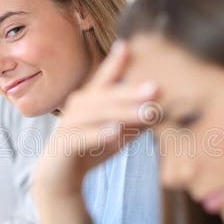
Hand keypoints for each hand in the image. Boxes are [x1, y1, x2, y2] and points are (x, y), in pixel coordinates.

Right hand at [33, 41, 156, 223]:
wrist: (61, 178)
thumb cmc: (91, 149)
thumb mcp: (118, 133)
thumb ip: (136, 120)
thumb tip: (163, 107)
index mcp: (91, 100)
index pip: (105, 78)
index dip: (115, 62)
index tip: (130, 45)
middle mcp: (78, 107)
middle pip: (105, 95)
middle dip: (131, 91)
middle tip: (156, 88)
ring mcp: (69, 124)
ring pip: (97, 114)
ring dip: (123, 112)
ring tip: (147, 113)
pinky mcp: (64, 144)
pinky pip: (83, 137)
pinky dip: (100, 134)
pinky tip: (116, 132)